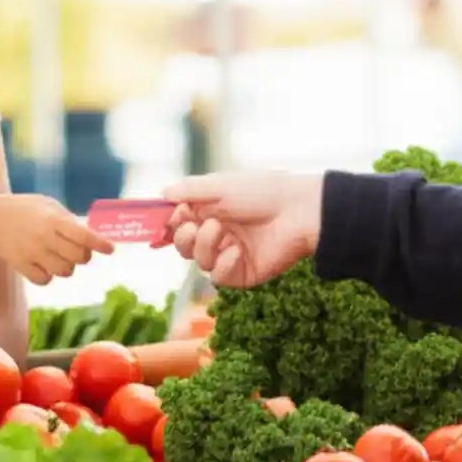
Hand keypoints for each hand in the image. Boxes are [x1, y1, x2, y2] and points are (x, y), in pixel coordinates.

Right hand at [0, 194, 114, 284]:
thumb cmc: (25, 208)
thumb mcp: (48, 205)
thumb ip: (69, 220)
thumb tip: (93, 237)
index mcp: (53, 219)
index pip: (83, 235)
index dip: (100, 244)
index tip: (111, 249)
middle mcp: (44, 237)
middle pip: (78, 257)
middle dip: (84, 255)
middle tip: (79, 250)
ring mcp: (32, 252)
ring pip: (65, 271)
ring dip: (68, 266)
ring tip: (59, 256)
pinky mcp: (20, 265)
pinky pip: (45, 279)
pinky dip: (49, 275)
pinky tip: (44, 264)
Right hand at [162, 171, 322, 287]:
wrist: (299, 212)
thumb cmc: (262, 192)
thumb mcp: (219, 185)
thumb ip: (189, 190)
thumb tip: (163, 193)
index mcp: (212, 210)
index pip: (180, 222)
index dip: (169, 224)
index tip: (163, 222)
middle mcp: (219, 233)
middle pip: (184, 245)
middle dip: (182, 237)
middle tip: (191, 226)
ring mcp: (230, 254)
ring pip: (198, 261)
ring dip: (202, 246)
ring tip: (218, 230)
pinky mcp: (243, 273)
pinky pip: (219, 276)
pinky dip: (223, 264)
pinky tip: (236, 251)